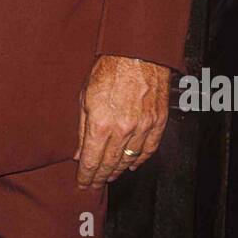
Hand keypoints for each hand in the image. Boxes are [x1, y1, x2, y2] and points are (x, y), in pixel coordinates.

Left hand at [74, 55, 170, 187]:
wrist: (137, 53)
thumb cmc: (108, 69)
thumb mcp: (85, 97)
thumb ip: (82, 129)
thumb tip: (79, 153)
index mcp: (101, 123)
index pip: (92, 160)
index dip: (86, 176)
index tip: (83, 183)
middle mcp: (123, 129)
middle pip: (111, 164)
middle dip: (101, 177)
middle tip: (95, 184)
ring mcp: (143, 127)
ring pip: (130, 159)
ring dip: (119, 170)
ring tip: (110, 176)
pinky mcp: (158, 121)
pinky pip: (149, 148)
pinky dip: (140, 159)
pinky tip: (133, 164)